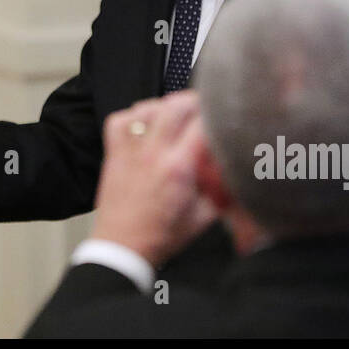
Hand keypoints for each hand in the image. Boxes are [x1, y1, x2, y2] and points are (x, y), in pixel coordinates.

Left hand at [90, 91, 216, 267]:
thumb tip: (235, 167)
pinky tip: (147, 123)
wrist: (123, 247)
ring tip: (178, 114)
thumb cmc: (164, 235)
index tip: (225, 118)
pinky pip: (121, 119)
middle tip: (205, 108)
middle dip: (195, 101)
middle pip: (175, 106)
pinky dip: (135, 115)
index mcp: (178, 168)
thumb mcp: (205, 216)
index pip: (203, 125)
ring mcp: (130, 150)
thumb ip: (222, 189)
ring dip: (166, 106)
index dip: (218, 116)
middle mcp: (153, 153)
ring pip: (147, 107)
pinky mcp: (113, 153)